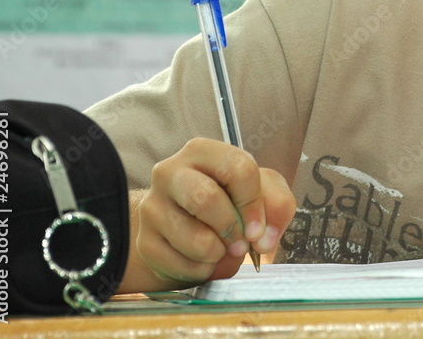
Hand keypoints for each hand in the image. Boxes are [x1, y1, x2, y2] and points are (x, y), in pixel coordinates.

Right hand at [122, 137, 296, 291]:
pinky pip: (182, 264)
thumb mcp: (263, 192)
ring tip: (221, 249)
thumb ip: (277, 205)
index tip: (259, 228)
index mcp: (202, 151)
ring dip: (219, 253)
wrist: (189, 229)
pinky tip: (201, 258)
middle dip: (232, 228)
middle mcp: (170, 172)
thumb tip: (264, 238)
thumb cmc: (230, 202)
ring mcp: (152, 207)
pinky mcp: (145, 242)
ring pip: (195, 239)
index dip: (254, 204)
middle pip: (205, 198)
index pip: (237, 168)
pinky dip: (202, 269)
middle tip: (241, 244)